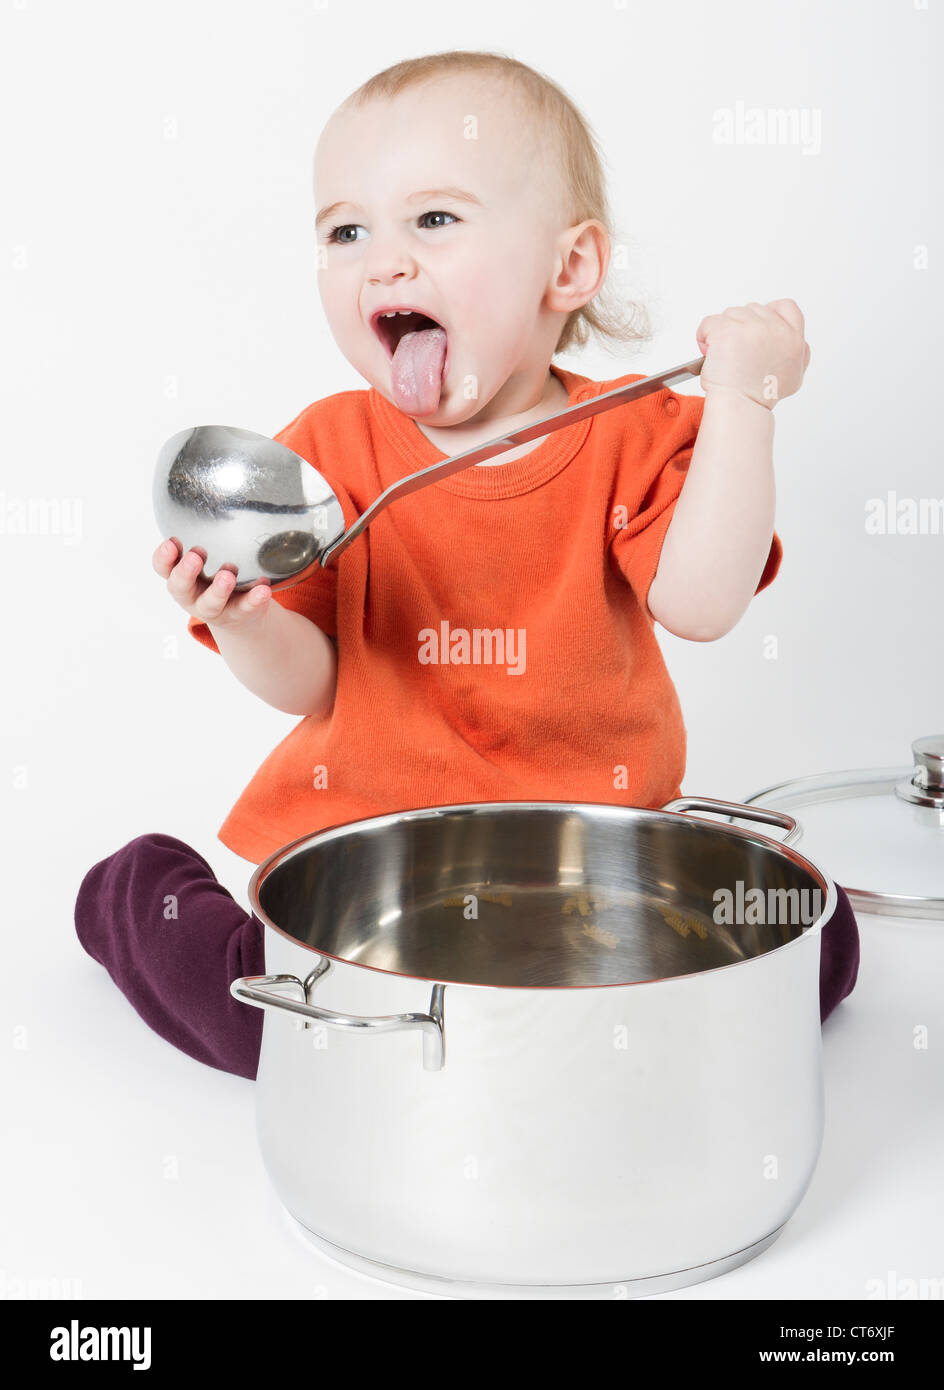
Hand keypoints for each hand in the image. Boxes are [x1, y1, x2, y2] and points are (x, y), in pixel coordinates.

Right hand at [153, 539, 272, 628]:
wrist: (239, 616)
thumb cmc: (216, 577)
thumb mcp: (205, 560)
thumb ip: (204, 537)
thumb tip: (210, 495)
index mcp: (181, 577)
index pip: (163, 568)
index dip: (163, 557)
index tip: (170, 543)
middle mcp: (192, 595)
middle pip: (180, 587)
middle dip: (185, 572)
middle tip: (195, 556)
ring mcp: (215, 608)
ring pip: (211, 603)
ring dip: (218, 589)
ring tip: (228, 575)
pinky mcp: (238, 615)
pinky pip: (245, 608)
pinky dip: (254, 599)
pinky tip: (263, 589)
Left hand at [695, 300, 810, 408]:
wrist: (740, 407)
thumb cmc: (760, 396)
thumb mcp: (794, 376)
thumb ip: (798, 353)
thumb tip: (789, 340)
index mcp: (793, 339)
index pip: (786, 307)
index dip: (769, 311)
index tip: (755, 324)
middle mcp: (775, 330)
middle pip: (751, 311)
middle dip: (739, 327)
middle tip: (735, 351)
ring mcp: (751, 329)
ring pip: (729, 315)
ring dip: (720, 332)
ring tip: (722, 355)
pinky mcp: (728, 332)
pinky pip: (709, 323)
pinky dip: (704, 336)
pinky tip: (709, 352)